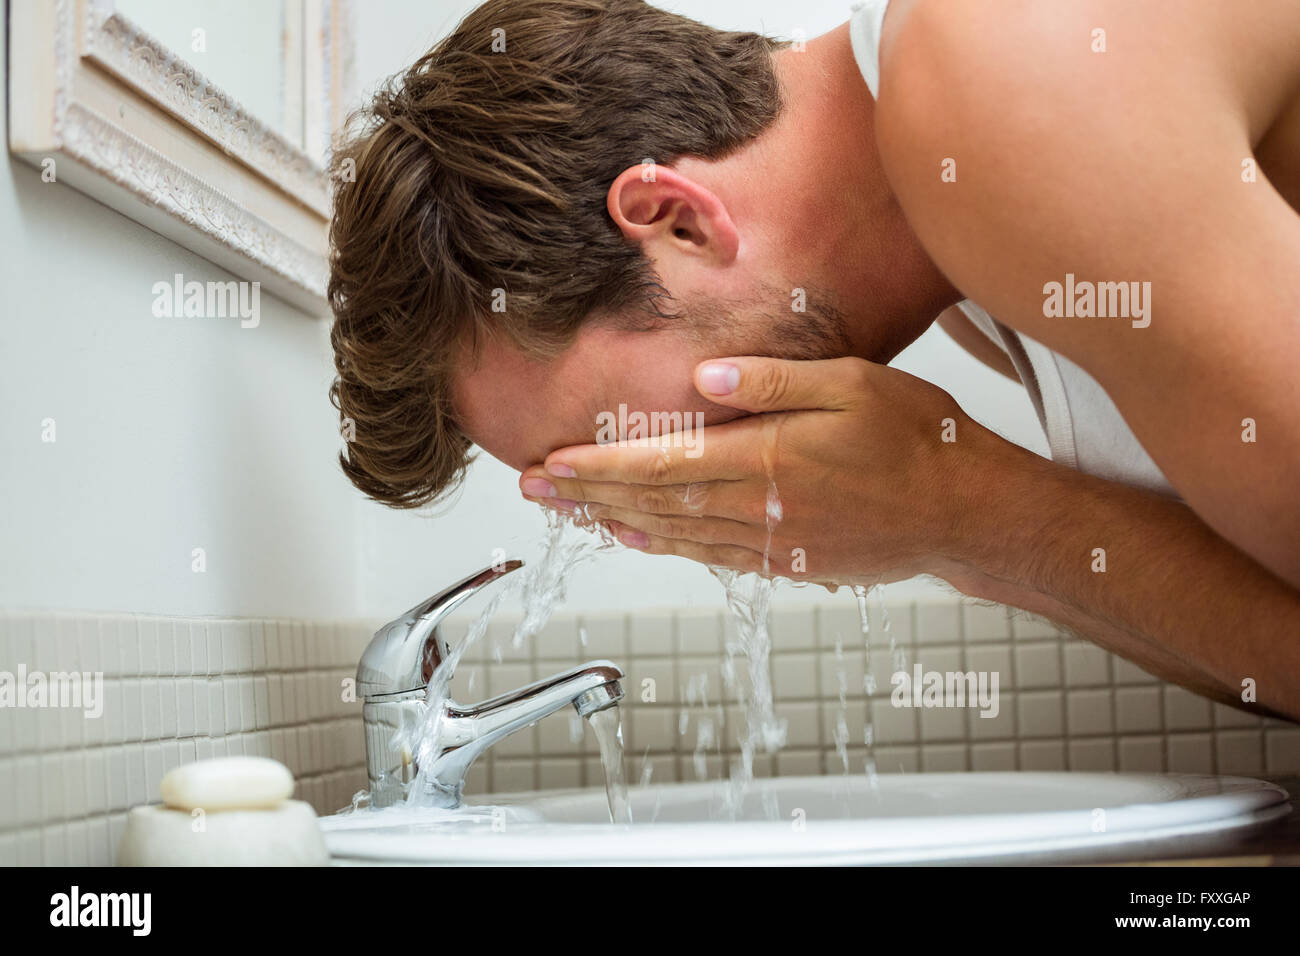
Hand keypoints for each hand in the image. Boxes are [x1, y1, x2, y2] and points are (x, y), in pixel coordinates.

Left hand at [518, 356, 1002, 584]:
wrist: (964, 511)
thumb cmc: (917, 439)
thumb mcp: (853, 384)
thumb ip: (775, 380)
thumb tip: (705, 375)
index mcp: (768, 458)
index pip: (662, 463)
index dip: (600, 466)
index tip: (552, 462)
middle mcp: (761, 508)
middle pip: (655, 502)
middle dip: (587, 495)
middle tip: (535, 490)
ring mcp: (773, 541)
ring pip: (677, 533)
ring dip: (618, 520)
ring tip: (571, 511)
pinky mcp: (790, 562)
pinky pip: (712, 556)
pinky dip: (669, 546)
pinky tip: (641, 538)